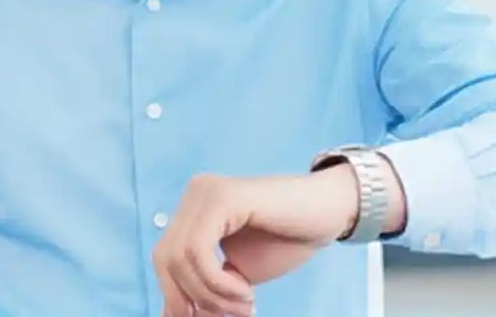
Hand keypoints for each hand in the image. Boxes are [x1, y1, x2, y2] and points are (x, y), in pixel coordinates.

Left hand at [153, 170, 359, 316]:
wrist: (330, 212)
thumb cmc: (287, 239)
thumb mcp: (236, 274)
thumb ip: (205, 287)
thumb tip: (171, 315)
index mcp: (195, 208)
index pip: (165, 260)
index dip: (178, 297)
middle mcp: (196, 193)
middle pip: (166, 259)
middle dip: (193, 298)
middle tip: (231, 315)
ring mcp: (207, 191)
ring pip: (180, 258)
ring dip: (211, 295)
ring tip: (245, 306)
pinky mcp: (223, 196)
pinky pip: (198, 250)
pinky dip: (217, 282)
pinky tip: (246, 291)